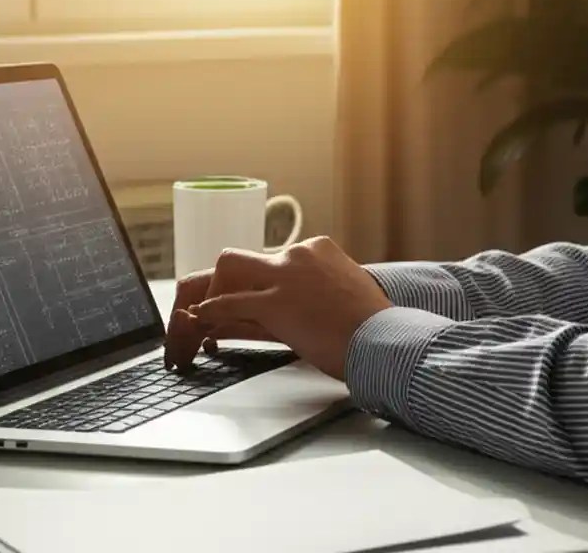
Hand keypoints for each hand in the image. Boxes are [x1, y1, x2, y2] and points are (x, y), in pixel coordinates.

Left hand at [162, 237, 391, 379]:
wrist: (385, 339)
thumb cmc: (373, 327)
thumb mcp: (344, 297)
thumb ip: (316, 293)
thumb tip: (291, 308)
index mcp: (319, 249)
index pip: (271, 261)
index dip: (254, 284)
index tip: (250, 300)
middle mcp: (298, 254)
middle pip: (241, 258)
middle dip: (223, 282)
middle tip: (216, 303)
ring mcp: (285, 275)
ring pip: (228, 268)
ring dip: (213, 291)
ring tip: (203, 316)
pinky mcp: (275, 302)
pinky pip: (229, 303)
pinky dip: (211, 312)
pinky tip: (202, 323)